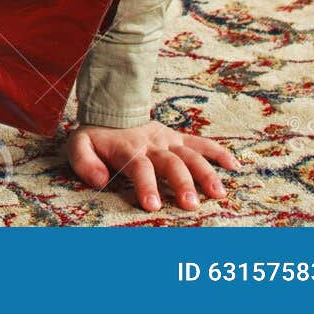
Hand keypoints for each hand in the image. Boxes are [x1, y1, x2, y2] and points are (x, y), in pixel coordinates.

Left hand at [64, 121, 241, 211]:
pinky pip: (201, 143)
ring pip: (190, 156)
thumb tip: (99, 180)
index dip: (146, 185)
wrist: (111, 108)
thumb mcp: (79, 145)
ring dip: (205, 173)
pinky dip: (219, 153)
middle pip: (170, 164)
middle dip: (181, 184)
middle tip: (190, 205)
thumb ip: (85, 162)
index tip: (152, 205)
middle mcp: (152, 145)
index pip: (139, 168)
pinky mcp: (178, 138)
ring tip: (218, 194)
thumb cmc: (96, 136)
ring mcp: (168, 140)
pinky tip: (235, 167)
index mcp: (129, 149)